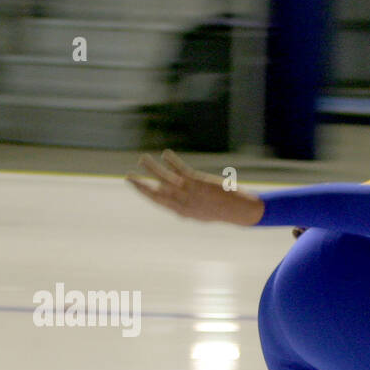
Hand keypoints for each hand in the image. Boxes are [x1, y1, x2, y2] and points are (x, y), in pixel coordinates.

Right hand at [126, 149, 263, 224]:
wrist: (240, 211)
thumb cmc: (223, 212)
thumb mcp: (203, 215)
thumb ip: (189, 210)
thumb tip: (179, 211)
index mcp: (183, 212)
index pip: (160, 203)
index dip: (147, 194)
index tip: (136, 186)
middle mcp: (183, 204)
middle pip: (157, 194)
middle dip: (141, 185)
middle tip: (128, 177)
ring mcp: (189, 194)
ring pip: (165, 180)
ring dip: (152, 168)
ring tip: (142, 159)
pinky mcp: (197, 183)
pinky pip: (180, 170)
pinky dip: (171, 162)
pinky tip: (165, 154)